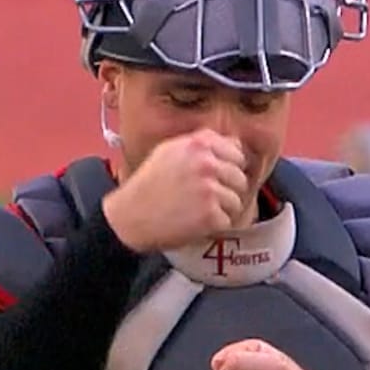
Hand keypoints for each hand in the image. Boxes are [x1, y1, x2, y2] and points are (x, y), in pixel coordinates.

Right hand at [102, 129, 250, 251]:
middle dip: (227, 189)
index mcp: (198, 144)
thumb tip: (235, 144)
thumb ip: (202, 144)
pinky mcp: (210, 215)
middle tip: (205, 198)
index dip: (229, 166)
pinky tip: (195, 221)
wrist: (129, 216)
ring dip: (222, 209)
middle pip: (240, 177)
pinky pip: (228, 221)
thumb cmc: (149, 184)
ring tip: (198, 210)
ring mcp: (210, 190)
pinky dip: (214, 226)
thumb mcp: (170, 151)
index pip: (237, 152)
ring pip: (236, 201)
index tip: (216, 176)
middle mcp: (206, 164)